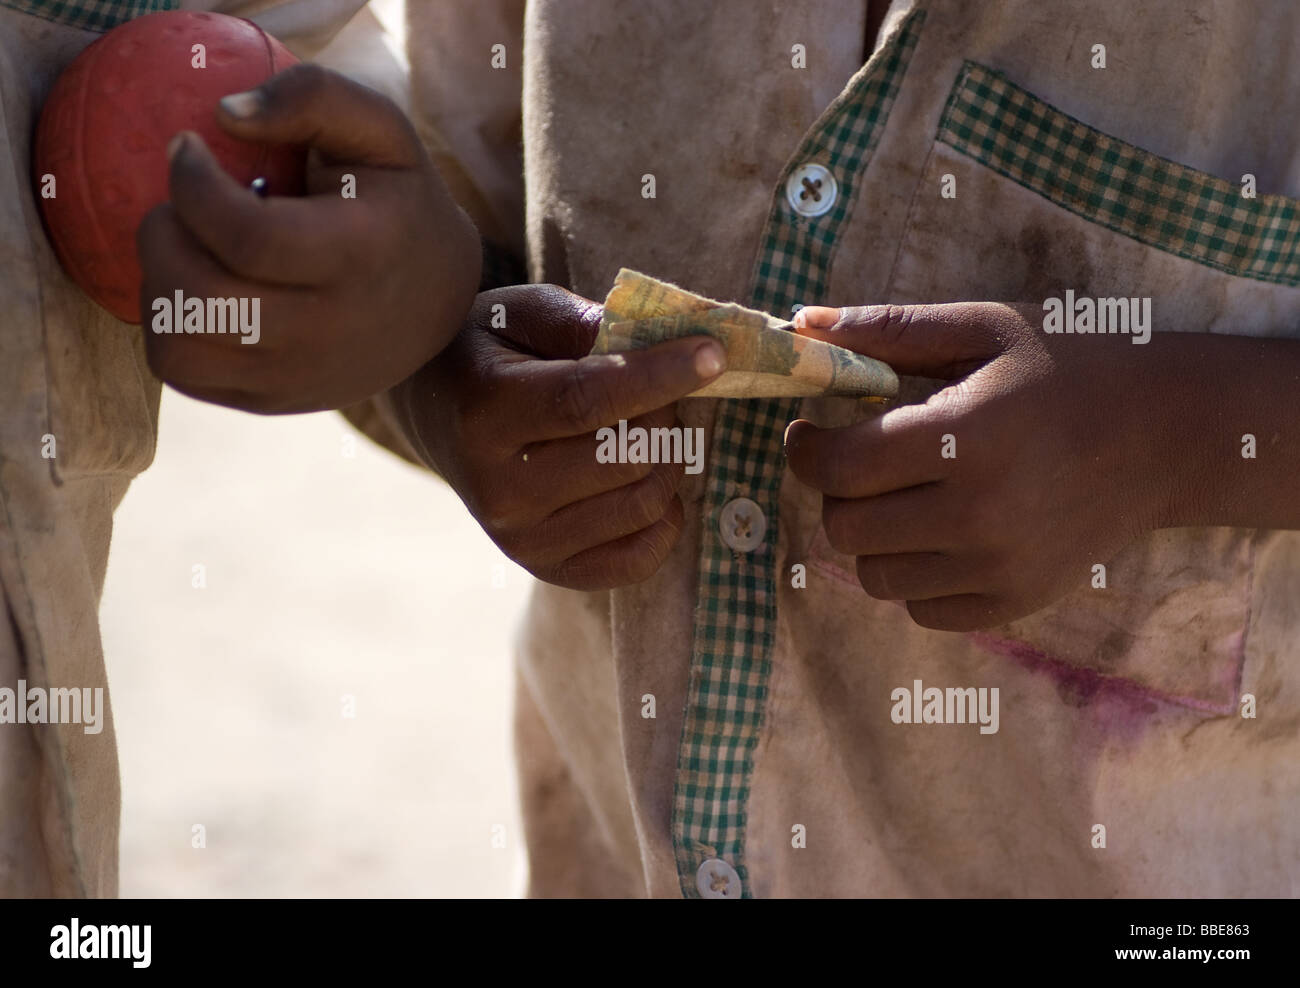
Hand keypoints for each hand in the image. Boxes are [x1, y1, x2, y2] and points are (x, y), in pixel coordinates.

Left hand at [137, 64, 479, 413]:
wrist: (438, 302)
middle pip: (200, 298)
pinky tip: (199, 293)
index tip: (185, 148)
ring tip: (187, 252)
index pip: (246, 236)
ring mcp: (299, 377)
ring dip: (158, 287)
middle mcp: (329, 330)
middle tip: (177, 206)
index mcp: (358, 257)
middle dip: (161, 235)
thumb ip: (314, 96)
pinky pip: (184, 374)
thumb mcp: (381, 132)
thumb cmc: (398, 201)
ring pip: (178, 345)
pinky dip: (169, 329)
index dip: (191, 185)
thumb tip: (222, 115)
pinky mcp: (273, 401)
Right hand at [389, 284, 726, 590]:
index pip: (586, 400)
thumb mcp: (521, 312)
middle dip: (664, 413)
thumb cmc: (491, 353)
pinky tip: (647, 480)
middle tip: (657, 390)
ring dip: (668, 459)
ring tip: (648, 431)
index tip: (712, 354)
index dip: (658, 377)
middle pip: (625, 457)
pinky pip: (639, 558)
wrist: (437, 416)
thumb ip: (581, 321)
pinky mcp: (546, 569)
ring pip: (643, 503)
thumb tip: (652, 340)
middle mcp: (499, 489)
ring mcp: (521, 539)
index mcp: (486, 414)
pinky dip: (664, 518)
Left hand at [784, 302, 1180, 630]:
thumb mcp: (984, 330)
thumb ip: (890, 330)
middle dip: (836, 491)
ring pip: (873, 576)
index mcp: (965, 436)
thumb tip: (801, 324)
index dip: (806, 450)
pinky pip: (920, 609)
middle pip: (845, 528)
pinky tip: (937, 534)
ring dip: (870, 536)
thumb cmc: (1069, 369)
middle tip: (859, 462)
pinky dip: (912, 576)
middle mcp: (978, 513)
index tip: (808, 432)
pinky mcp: (1016, 600)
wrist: (1167, 435)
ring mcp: (999, 566)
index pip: (839, 468)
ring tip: (901, 497)